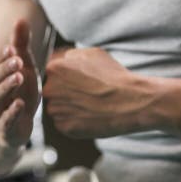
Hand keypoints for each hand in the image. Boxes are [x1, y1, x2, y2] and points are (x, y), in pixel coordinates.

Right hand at [0, 19, 40, 148]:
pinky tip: (20, 103)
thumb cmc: (17, 95)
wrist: (4, 133)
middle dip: (5, 68)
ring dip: (8, 86)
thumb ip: (21, 45)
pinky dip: (13, 112)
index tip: (11, 46)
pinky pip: (7, 120)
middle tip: (16, 58)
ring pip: (0, 97)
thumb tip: (20, 18)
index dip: (3, 56)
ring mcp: (0, 111)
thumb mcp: (23, 69)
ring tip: (19, 76)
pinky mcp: (7, 128)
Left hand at [43, 47, 158, 137]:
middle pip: (51, 91)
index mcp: (54, 68)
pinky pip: (64, 123)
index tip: (76, 81)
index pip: (50, 73)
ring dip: (68, 107)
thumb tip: (61, 59)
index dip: (64, 77)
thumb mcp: (91, 54)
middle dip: (64, 92)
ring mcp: (56, 110)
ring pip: (57, 108)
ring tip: (89, 105)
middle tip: (85, 94)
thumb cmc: (113, 76)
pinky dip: (74, 121)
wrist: (130, 101)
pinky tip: (89, 116)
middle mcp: (50, 89)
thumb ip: (69, 56)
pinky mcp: (64, 127)